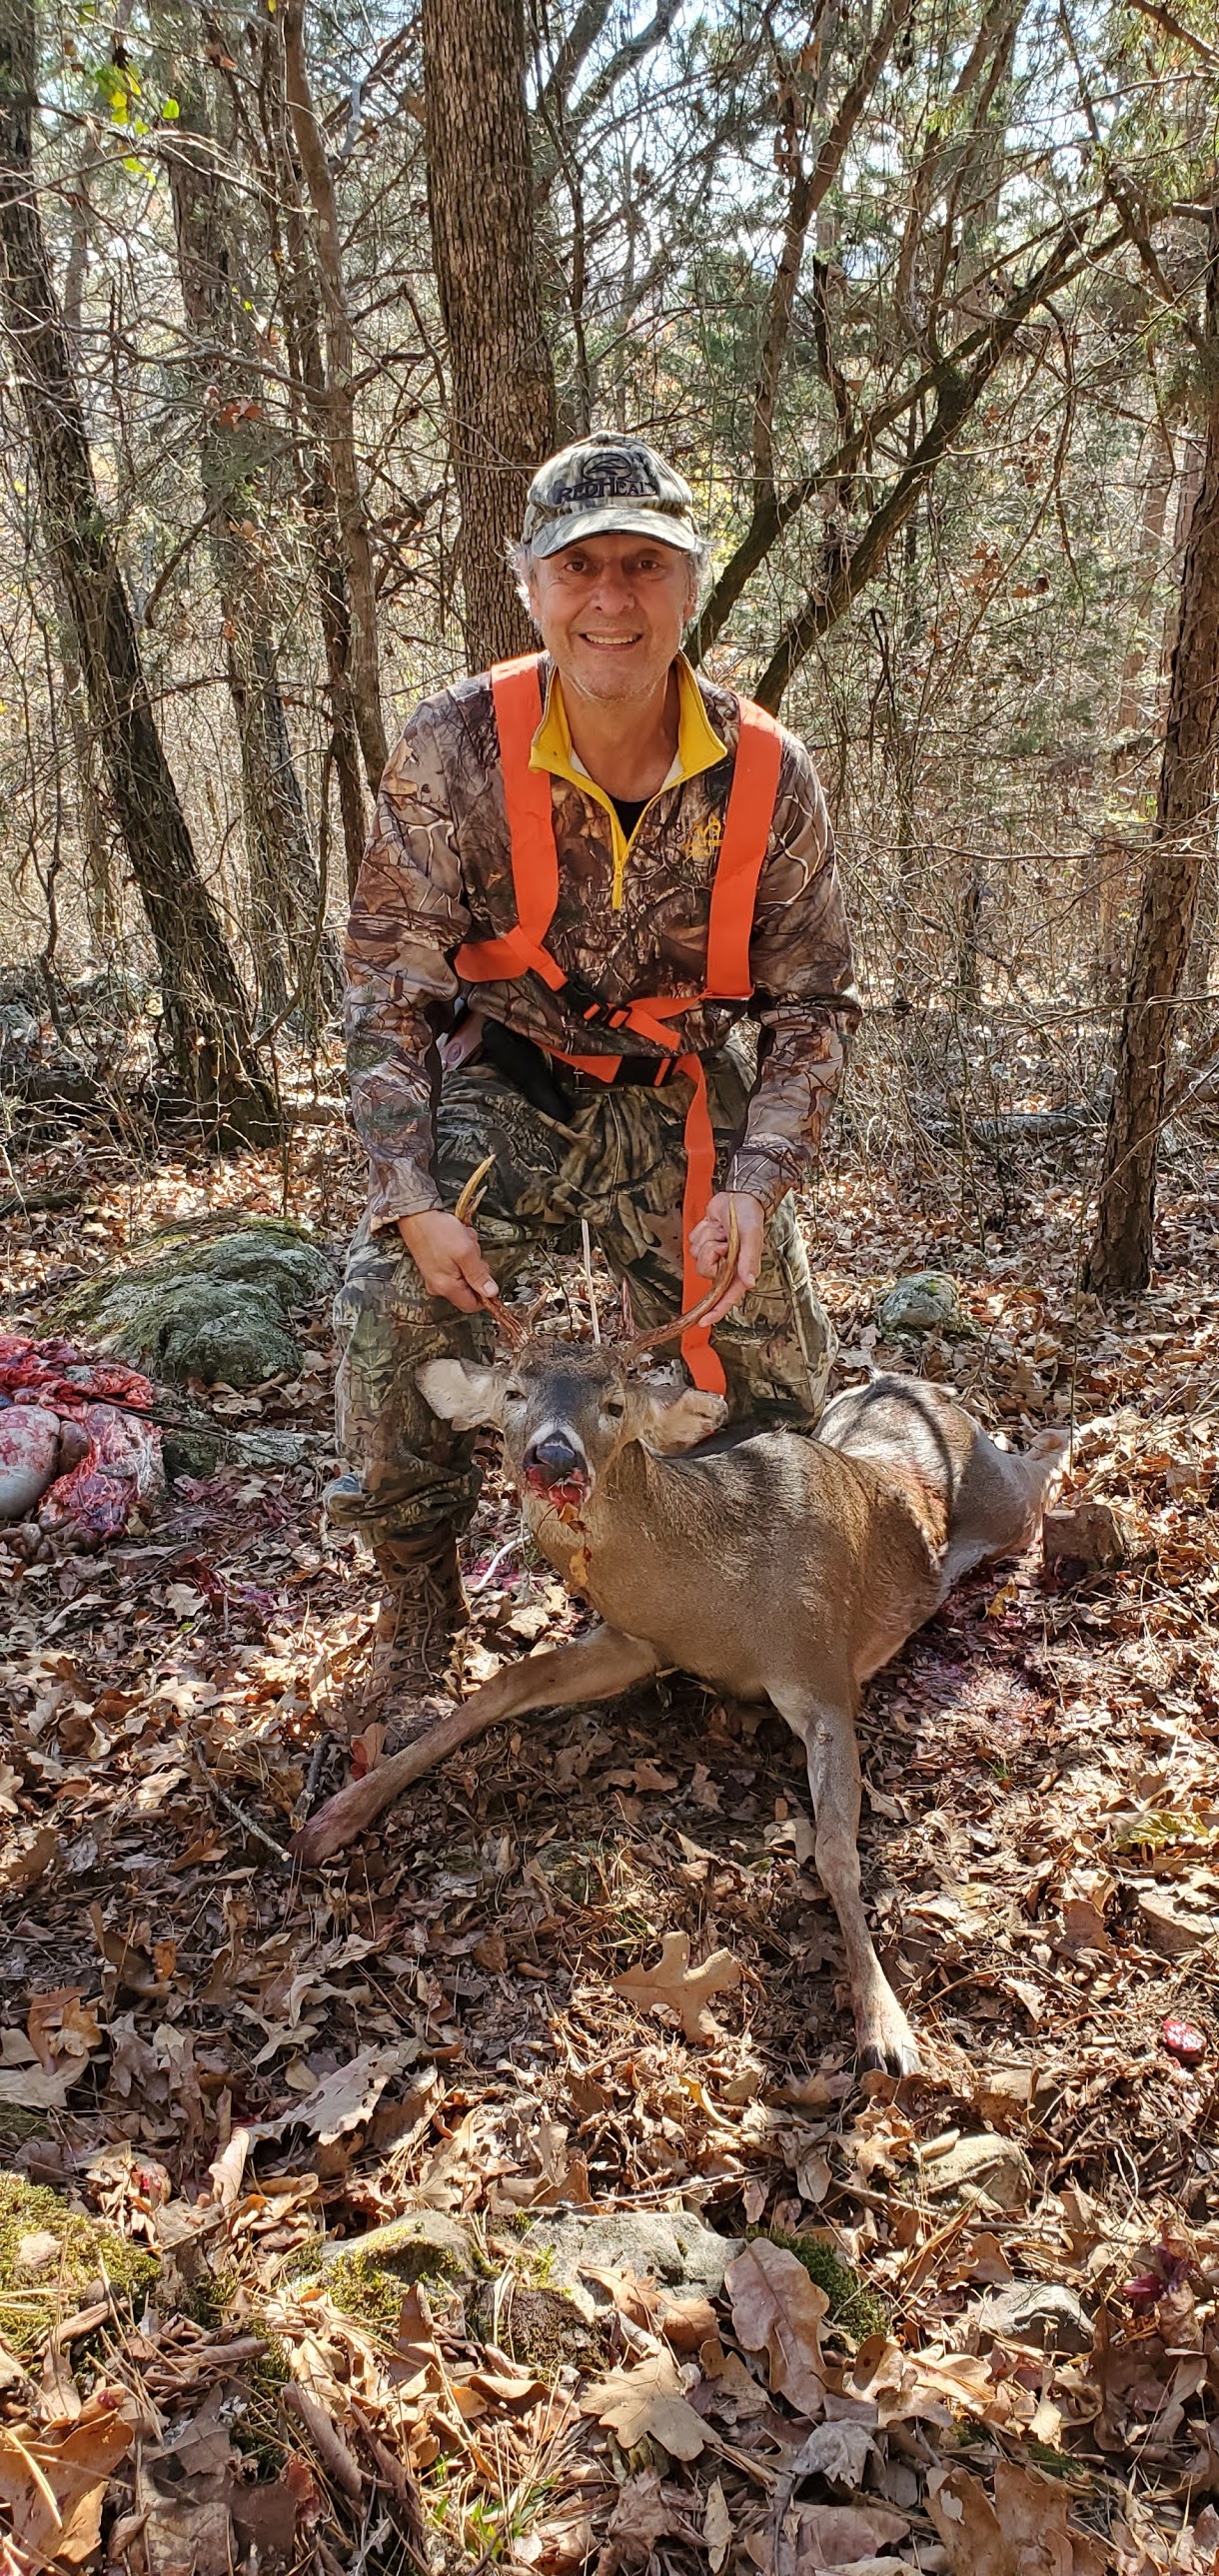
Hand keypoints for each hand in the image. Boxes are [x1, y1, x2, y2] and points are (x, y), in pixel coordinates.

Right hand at [398, 1210, 499, 1312]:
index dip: (485, 1293)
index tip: (489, 1276)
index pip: (473, 1305)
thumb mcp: (466, 1253)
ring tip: (463, 1241)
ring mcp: (435, 1277)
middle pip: (469, 1288)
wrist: (417, 1216)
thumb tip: (491, 1293)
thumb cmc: (438, 1232)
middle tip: (472, 1252)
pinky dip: (460, 1254)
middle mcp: (439, 1287)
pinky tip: (457, 1240)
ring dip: (469, 1258)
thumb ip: (479, 1275)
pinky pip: (455, 1265)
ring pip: (464, 1274)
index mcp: (447, 1287)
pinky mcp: (434, 1267)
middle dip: (476, 1269)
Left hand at [687, 1190, 764, 1327]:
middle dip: (711, 1252)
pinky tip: (713, 1225)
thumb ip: (750, 1260)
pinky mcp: (703, 1243)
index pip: (727, 1296)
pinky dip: (701, 1232)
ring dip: (707, 1239)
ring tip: (721, 1230)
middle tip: (724, 1239)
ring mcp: (714, 1255)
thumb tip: (749, 1283)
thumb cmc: (750, 1217)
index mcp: (741, 1270)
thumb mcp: (752, 1236)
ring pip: (697, 1256)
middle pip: (706, 1271)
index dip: (716, 1311)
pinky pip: (693, 1243)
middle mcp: (727, 1266)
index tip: (704, 1322)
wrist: (739, 1197)